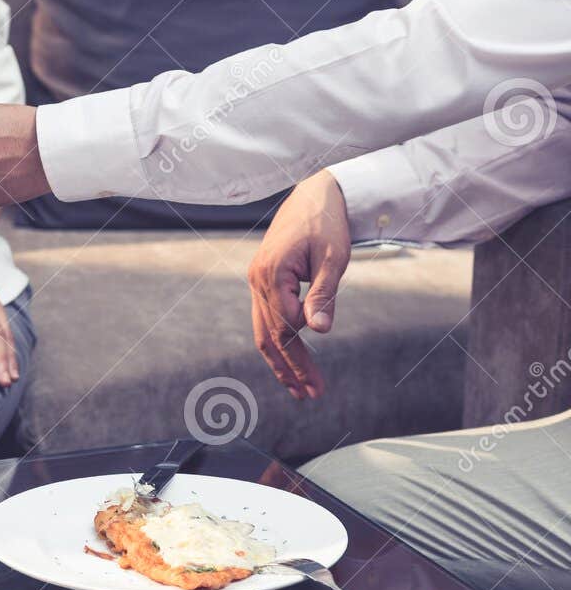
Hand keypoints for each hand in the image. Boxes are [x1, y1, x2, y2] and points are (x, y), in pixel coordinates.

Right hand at [247, 171, 351, 399]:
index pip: (285, 324)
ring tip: (299, 388)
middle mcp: (256, 279)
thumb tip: (319, 333)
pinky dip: (277, 342)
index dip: (303, 354)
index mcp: (270, 273)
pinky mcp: (263, 280)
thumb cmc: (327, 222)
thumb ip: (324, 295)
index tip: (319, 382)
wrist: (315, 193)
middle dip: (289, 368)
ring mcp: (256, 280)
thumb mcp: (333, 258)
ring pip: (263, 330)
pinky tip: (289, 360)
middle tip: (310, 396)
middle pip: (269, 334)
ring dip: (281, 361)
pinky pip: (266, 318)